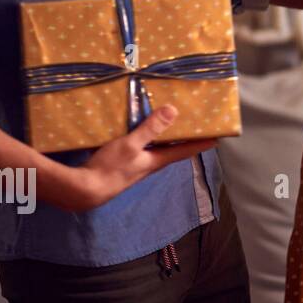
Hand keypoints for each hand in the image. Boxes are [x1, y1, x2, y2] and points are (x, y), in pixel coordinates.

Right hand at [64, 105, 216, 211]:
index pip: (185, 150)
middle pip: (172, 149)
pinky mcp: (122, 165)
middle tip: (193, 124)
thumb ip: (150, 129)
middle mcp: (150, 164)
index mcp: (157, 161)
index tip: (218, 137)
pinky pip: (139, 149)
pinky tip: (137, 130)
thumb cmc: (110, 169)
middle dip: (183, 137)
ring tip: (168, 122)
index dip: (201, 143)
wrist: (83, 190)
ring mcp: (136, 166)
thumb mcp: (131, 145)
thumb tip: (173, 111)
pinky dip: (144, 138)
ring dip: (163, 137)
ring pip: (155, 149)